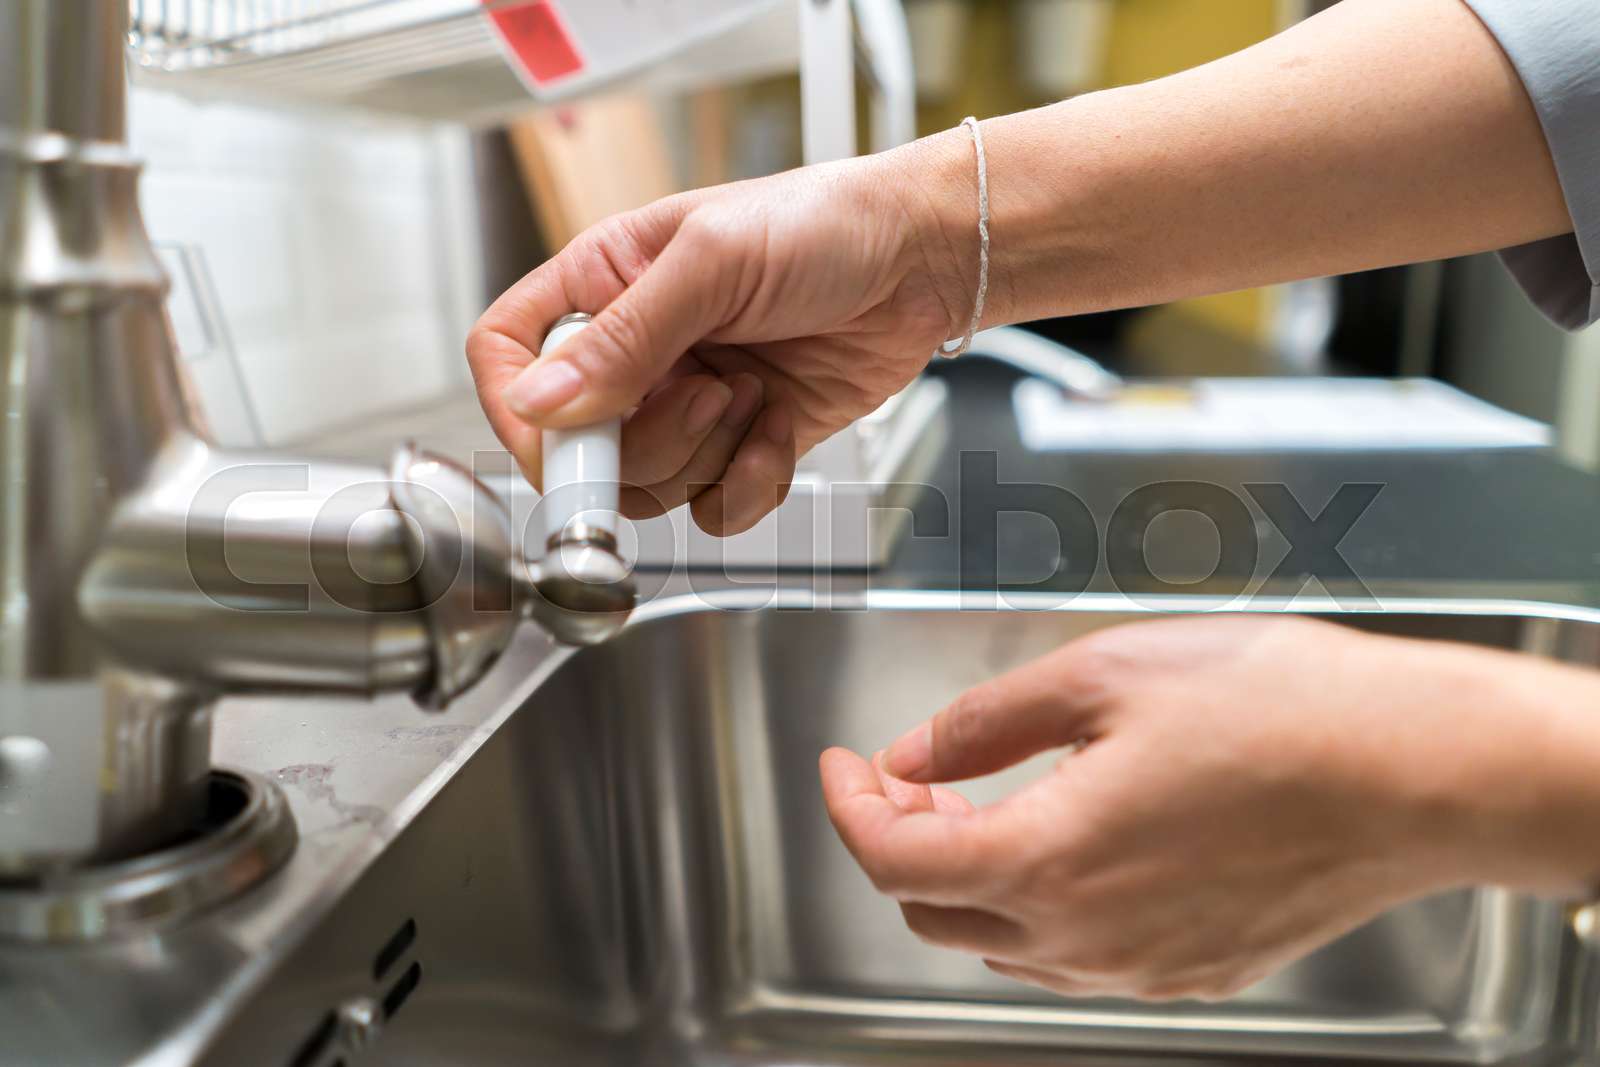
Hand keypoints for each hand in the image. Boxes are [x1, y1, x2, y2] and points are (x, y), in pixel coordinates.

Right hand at [465, 142, 973, 535]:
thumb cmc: (827, 224)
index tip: (568, 440)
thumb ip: (625, 335)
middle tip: (711, 392)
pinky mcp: (739, 442)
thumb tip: (541, 400)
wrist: (924, 261)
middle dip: (651, 439)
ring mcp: (687, 402)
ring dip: (707, 455)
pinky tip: (779, 427)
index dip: (522, 408)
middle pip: (584, 445)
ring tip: (755, 392)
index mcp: (605, 284)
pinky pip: (711, 506)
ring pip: (647, 485)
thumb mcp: (714, 261)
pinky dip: (748, 483)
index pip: (510, 355)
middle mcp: (639, 350)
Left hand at [820, 615, 1599, 1001]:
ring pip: (1001, 940)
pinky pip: (1077, 957)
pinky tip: (1064, 840)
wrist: (1418, 772)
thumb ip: (987, 722)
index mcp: (1048, 861)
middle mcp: (1084, 939)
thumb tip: (916, 751)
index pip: (892, 858)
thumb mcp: (1103, 676)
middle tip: (906, 773)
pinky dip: (1037, 903)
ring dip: (967, 872)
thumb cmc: (1281, 711)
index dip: (847, 806)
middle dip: (900, 838)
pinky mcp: (1192, 972)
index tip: (841, 763)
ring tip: (979, 797)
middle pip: (933, 910)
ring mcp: (1140, 969)